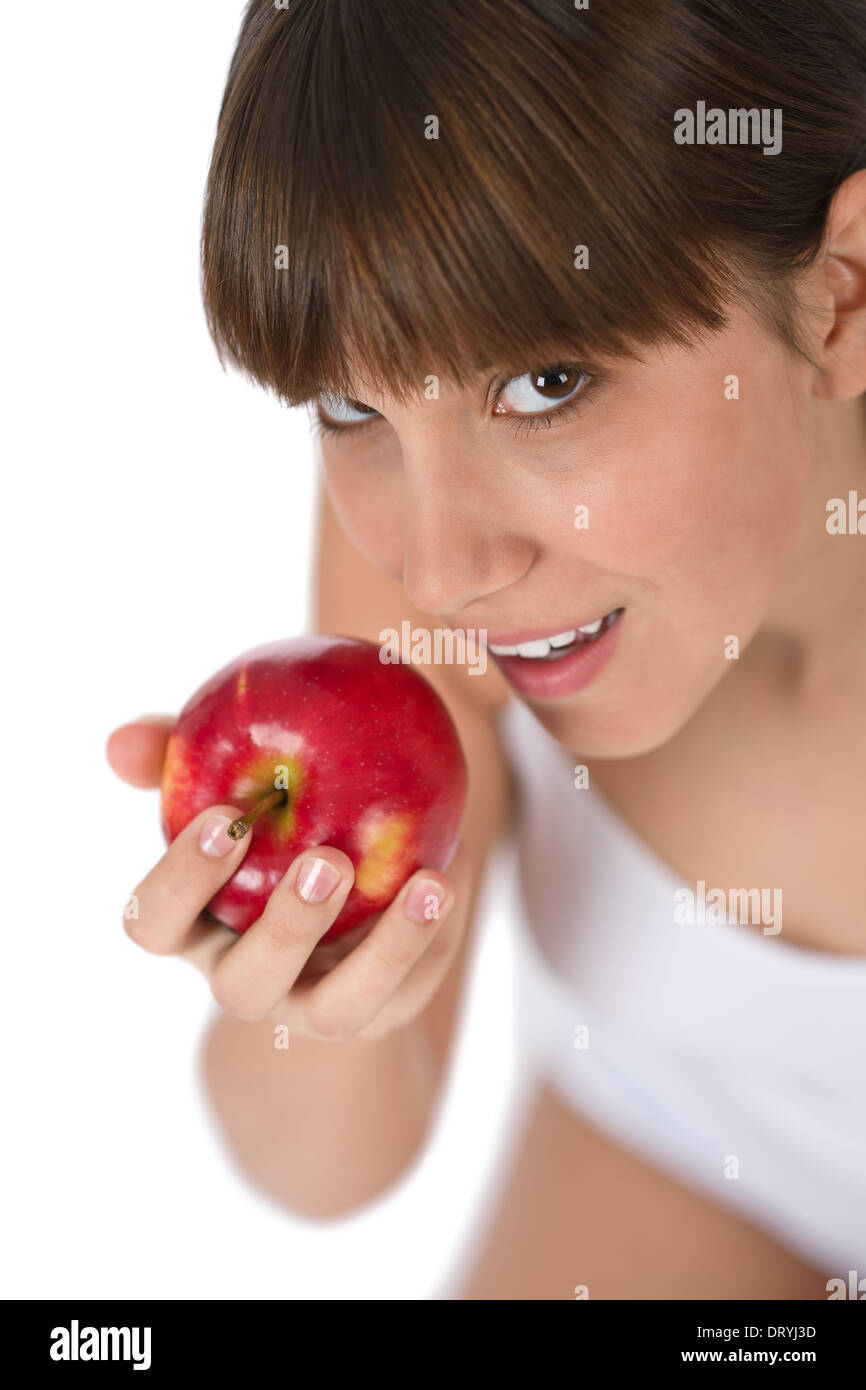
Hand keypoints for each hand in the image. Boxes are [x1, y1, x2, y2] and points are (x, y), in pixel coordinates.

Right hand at [107, 716, 471, 1040]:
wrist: (340, 875)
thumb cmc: (262, 818)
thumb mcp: (224, 780)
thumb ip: (175, 756)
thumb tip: (121, 741)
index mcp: (193, 927)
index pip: (154, 925)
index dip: (179, 882)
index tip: (222, 818)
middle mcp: (244, 976)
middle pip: (244, 985)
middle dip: (285, 929)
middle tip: (326, 861)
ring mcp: (311, 1005)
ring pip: (338, 1009)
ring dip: (385, 951)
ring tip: (425, 883)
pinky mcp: (379, 1009)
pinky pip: (407, 989)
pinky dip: (432, 937)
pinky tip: (449, 875)